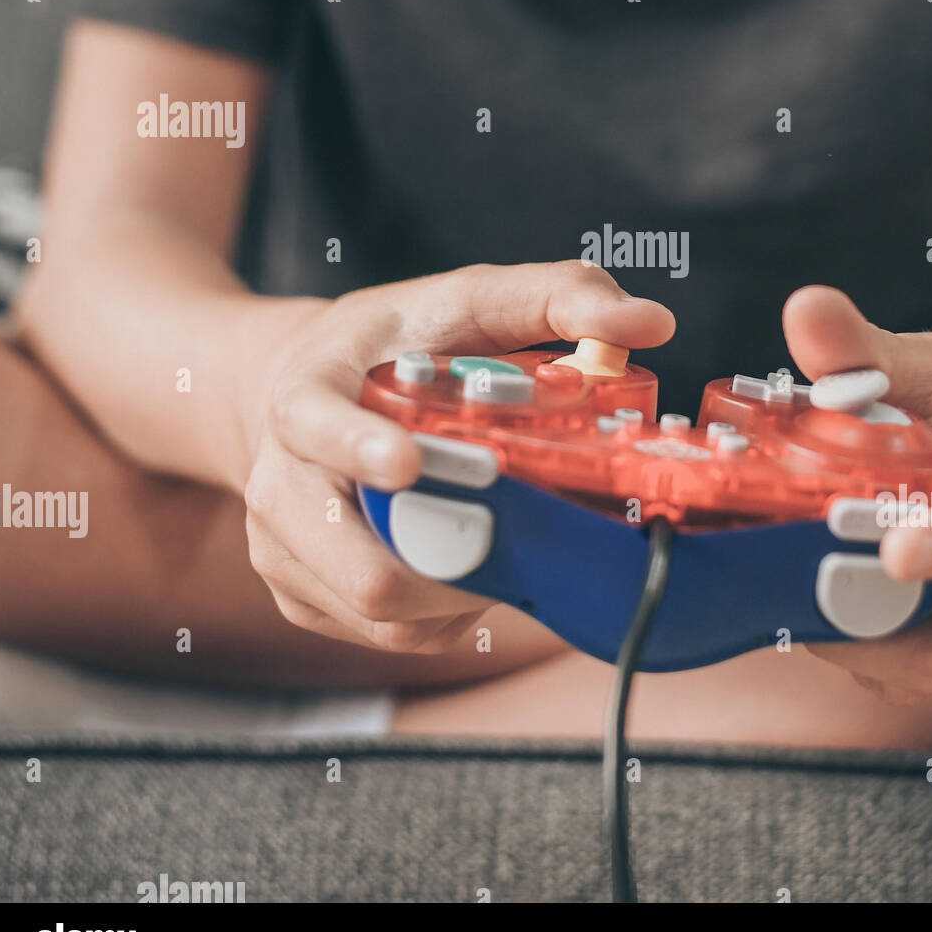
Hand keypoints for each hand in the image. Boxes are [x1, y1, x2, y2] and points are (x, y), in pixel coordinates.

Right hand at [242, 261, 674, 651]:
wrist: (307, 387)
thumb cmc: (397, 342)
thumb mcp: (470, 298)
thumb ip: (557, 296)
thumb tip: (650, 322)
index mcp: (306, 395)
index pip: (315, 427)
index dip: (361, 450)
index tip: (410, 462)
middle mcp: (281, 482)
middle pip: (359, 564)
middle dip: (454, 559)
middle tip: (517, 526)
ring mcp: (286, 550)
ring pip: (382, 614)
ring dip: (461, 589)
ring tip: (500, 532)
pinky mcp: (307, 598)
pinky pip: (390, 635)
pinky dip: (447, 610)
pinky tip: (472, 557)